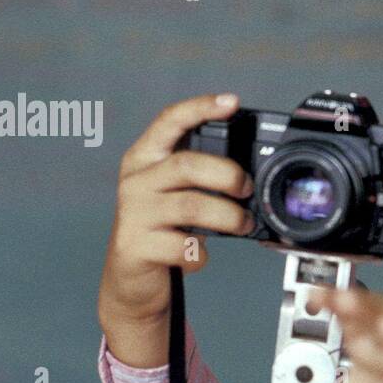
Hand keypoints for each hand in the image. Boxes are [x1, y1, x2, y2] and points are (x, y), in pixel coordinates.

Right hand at [98, 93, 255, 365]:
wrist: (130, 279)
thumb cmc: (163, 229)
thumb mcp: (176, 194)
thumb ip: (202, 178)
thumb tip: (253, 175)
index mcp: (146, 158)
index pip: (171, 121)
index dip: (201, 108)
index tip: (231, 102)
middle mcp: (136, 180)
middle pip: (187, 165)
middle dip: (228, 175)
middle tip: (248, 189)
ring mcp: (133, 214)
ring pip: (190, 206)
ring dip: (227, 217)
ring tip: (242, 224)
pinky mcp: (135, 246)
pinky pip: (182, 246)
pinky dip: (200, 252)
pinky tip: (200, 254)